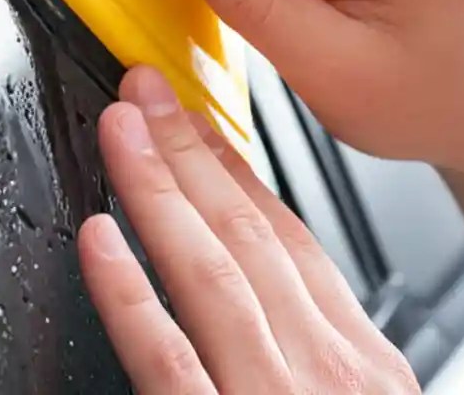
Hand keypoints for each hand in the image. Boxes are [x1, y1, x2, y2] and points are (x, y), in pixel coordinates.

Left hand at [79, 66, 418, 393]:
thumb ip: (315, 361)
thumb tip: (266, 313)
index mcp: (363, 364)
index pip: (295, 245)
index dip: (238, 174)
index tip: (197, 127)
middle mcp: (326, 373)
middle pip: (251, 240)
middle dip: (192, 154)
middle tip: (147, 95)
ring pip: (212, 276)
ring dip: (159, 189)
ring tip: (121, 131)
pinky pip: (167, 360)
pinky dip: (129, 296)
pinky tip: (100, 242)